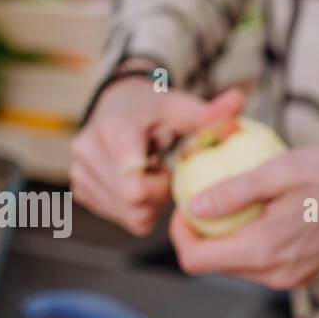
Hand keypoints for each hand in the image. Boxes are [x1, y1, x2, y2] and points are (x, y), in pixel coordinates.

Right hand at [70, 66, 244, 235]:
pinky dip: (135, 208)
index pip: (134, 184)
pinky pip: (118, 217)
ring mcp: (79, 171)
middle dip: (157, 197)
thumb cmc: (157, 110)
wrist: (117, 108)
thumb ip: (210, 114)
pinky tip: (139, 185)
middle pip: (134, 204)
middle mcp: (87, 149)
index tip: (168, 169)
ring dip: (148, 204)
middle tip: (164, 175)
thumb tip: (239, 100)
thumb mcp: (182, 108)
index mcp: (114, 129)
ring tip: (151, 177)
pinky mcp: (79, 189)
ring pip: (127, 214)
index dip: (160, 187)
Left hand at [170, 141, 318, 288]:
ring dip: (226, 236)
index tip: (183, 203)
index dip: (178, 234)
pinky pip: (263, 261)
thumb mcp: (281, 171)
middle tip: (203, 195)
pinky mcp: (305, 272)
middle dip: (200, 234)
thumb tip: (193, 207)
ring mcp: (292, 277)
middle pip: (214, 266)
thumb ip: (234, 193)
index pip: (196, 261)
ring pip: (238, 264)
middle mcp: (276, 275)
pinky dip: (251, 239)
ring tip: (231, 199)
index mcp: (264, 252)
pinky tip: (260, 210)